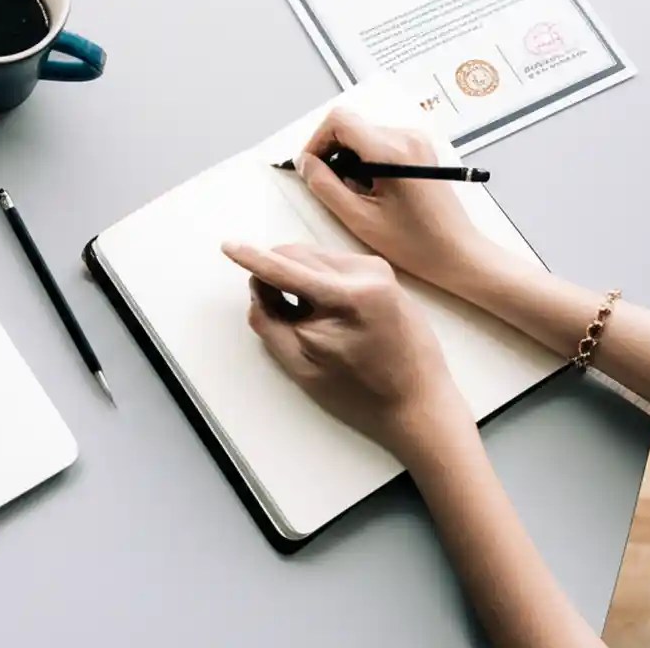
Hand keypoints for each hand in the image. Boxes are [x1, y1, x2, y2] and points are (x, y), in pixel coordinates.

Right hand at [222, 242, 474, 461]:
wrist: (419, 402)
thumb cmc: (363, 392)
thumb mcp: (302, 365)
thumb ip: (270, 322)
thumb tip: (258, 290)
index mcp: (347, 296)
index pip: (285, 269)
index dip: (252, 259)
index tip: (229, 247)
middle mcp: (366, 272)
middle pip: (297, 255)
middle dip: (275, 277)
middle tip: (279, 316)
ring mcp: (377, 270)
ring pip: (313, 257)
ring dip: (297, 279)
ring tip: (309, 321)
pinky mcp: (382, 274)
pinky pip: (333, 265)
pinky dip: (317, 281)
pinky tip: (327, 314)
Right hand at [295, 109, 492, 290]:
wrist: (456, 251)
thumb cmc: (412, 242)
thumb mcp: (359, 218)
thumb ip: (325, 186)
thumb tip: (304, 163)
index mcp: (391, 150)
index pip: (339, 120)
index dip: (316, 141)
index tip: (311, 168)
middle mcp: (406, 136)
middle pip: (350, 126)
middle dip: (331, 152)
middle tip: (327, 186)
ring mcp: (415, 140)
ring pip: (363, 134)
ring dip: (347, 158)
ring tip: (352, 192)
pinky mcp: (419, 148)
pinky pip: (379, 142)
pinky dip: (364, 159)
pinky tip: (369, 188)